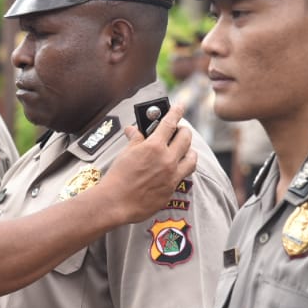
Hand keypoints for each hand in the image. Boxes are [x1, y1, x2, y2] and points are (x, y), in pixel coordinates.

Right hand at [104, 103, 196, 224]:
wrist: (115, 202)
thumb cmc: (118, 177)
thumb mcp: (126, 153)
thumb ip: (135, 139)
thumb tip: (133, 129)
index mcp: (154, 147)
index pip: (170, 123)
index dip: (176, 111)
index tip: (181, 106)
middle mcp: (167, 160)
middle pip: (186, 138)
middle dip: (183, 130)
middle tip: (178, 130)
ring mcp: (172, 175)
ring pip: (192, 157)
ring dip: (189, 150)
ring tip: (183, 149)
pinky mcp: (172, 189)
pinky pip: (184, 175)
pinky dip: (182, 168)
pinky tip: (175, 167)